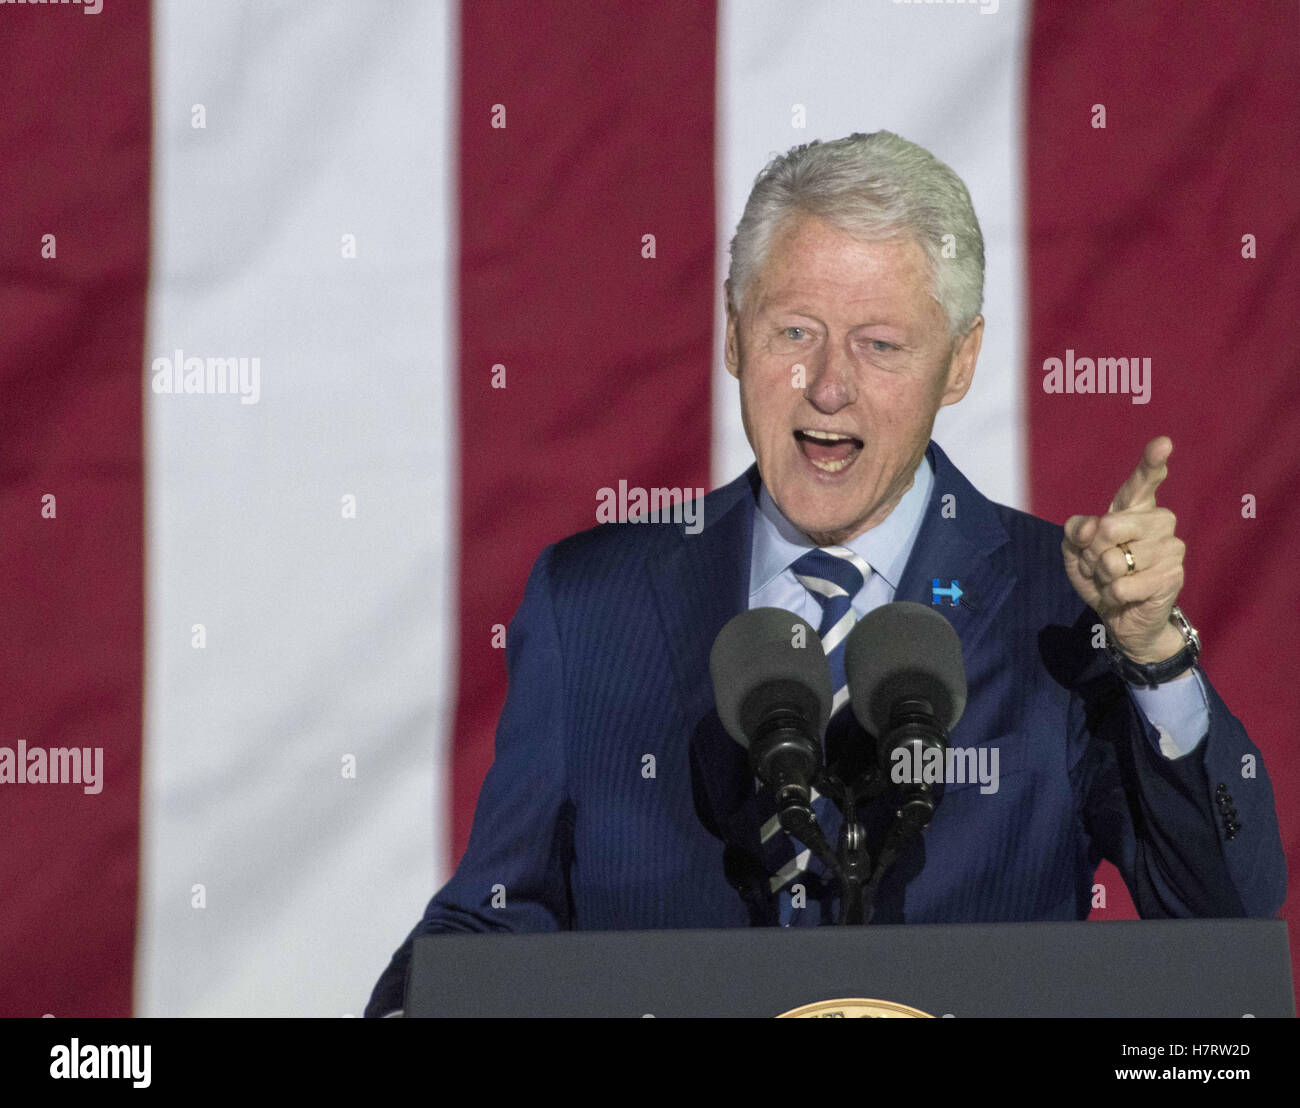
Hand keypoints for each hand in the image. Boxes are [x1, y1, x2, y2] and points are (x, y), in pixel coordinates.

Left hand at [1062, 436, 1186, 665]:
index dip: (1152, 463)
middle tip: (1099, 563)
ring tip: (1113, 579)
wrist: (1119, 614)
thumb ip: (1075, 530)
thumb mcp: (1074, 550)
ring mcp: (1171, 548)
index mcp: (1134, 509)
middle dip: (1092, 551)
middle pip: (1110, 526)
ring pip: (1115, 559)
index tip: (1163, 443)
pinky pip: (1124, 584)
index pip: (1142, 482)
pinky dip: (1112, 593)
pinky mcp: (1173, 576)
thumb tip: (1093, 527)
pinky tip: (1122, 595)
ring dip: (1102, 575)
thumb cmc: (1099, 574)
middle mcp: (1159, 522)